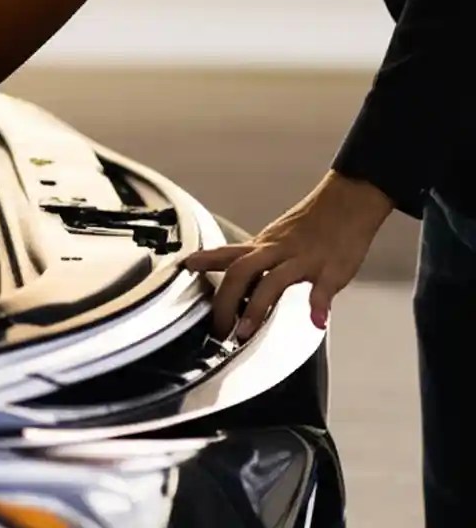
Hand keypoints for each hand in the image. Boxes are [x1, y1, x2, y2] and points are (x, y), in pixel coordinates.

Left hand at [184, 171, 392, 339]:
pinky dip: (318, 305)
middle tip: (218, 329)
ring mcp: (303, 260)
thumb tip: (232, 283)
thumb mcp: (275, 238)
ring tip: (246, 333)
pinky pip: (323, 288)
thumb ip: (254, 259)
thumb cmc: (312, 224)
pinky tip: (315, 321)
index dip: (205, 260)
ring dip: (257, 308)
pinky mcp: (332, 269)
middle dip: (226, 301)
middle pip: (242, 271)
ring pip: (274, 281)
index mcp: (264, 246)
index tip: (186, 268)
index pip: (228, 253)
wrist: (348, 201)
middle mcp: (278, 251)